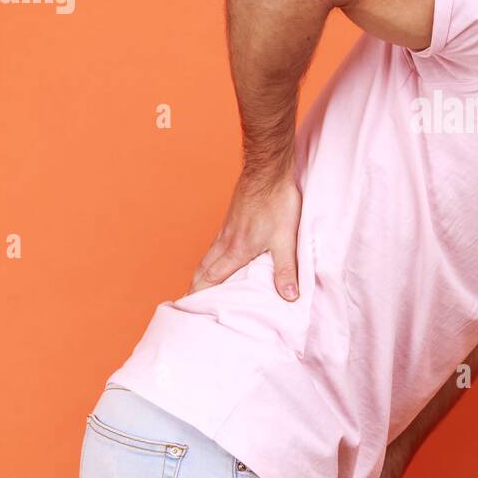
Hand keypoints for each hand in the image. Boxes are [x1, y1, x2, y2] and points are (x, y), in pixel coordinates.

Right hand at [187, 169, 301, 299]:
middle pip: (204, 268)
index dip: (200, 295)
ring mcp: (227, 227)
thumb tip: (289, 297)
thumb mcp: (285, 240)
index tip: (189, 307)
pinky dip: (212, 256)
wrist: (268, 170)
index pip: (212, 278)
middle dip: (196, 287)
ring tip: (201, 284)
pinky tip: (220, 255)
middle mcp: (226, 240)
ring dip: (202, 272)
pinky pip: (216, 242)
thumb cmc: (276, 202)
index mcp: (236, 250)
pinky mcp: (232, 217)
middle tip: (189, 302)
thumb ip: (285, 270)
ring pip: (209, 255)